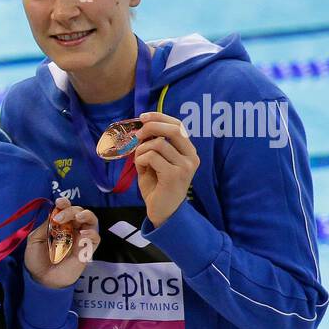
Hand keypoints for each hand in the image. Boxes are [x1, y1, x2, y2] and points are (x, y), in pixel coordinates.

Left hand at [24, 197, 99, 288]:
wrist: (41, 280)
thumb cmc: (37, 260)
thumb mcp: (35, 240)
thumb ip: (46, 226)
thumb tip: (55, 212)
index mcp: (59, 225)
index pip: (66, 209)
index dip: (65, 203)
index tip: (60, 202)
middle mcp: (71, 229)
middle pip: (79, 212)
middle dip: (71, 210)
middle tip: (60, 218)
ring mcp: (80, 239)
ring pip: (91, 221)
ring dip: (86, 215)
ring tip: (78, 218)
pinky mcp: (87, 250)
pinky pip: (95, 238)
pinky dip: (91, 233)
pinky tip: (83, 234)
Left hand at [133, 111, 198, 227]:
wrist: (162, 212)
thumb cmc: (158, 186)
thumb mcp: (155, 162)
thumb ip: (152, 146)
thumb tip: (142, 128)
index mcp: (189, 151)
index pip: (178, 125)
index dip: (160, 117)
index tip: (143, 117)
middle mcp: (191, 157)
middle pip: (173, 130)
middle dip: (150, 128)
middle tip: (136, 136)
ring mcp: (185, 166)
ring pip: (158, 144)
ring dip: (141, 151)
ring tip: (140, 162)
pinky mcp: (174, 175)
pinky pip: (152, 157)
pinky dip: (141, 161)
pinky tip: (142, 170)